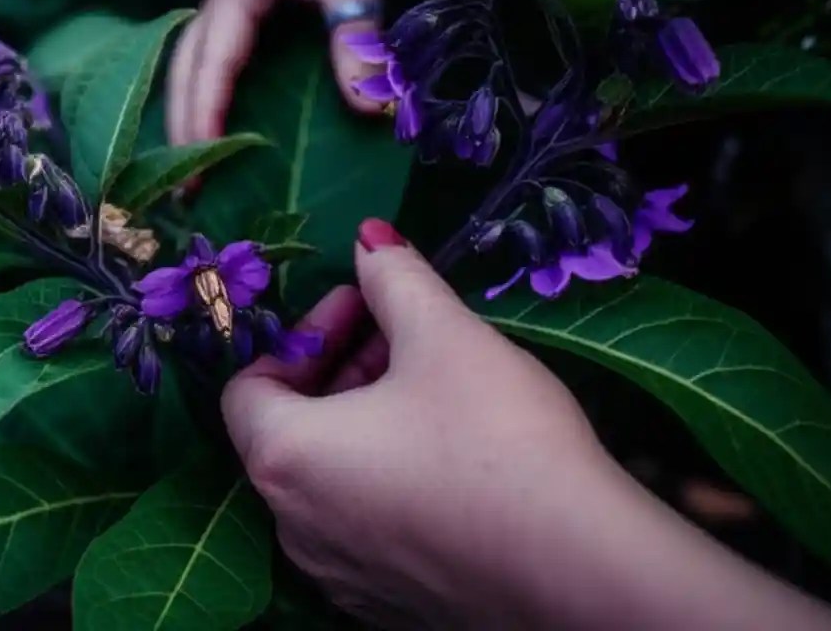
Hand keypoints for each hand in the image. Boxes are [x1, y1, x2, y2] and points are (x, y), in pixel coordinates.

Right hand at [166, 0, 398, 145]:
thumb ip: (355, 36)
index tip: (202, 166)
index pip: (210, 63)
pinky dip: (217, 93)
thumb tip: (370, 108)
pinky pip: (224, 57)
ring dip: (191, 112)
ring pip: (197, 63)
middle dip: (181, 126)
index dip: (204, 115)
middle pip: (185, 68)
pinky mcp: (256, 1)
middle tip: (185, 188)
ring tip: (196, 166)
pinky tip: (230, 123)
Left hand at [223, 219, 830, 629]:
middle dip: (338, 371)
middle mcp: (294, 526)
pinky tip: (452, 465)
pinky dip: (386, 485)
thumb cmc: (499, 440)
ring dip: (363, 427)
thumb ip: (395, 278)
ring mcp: (338, 575)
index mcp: (284, 457)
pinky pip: (364, 529)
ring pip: (329, 481)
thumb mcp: (445, 336)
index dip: (303, 333)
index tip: (360, 308)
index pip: (247, 385)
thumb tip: (369, 237)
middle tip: (400, 339)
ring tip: (431, 394)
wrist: (583, 572)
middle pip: (289, 430)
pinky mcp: (387, 606)